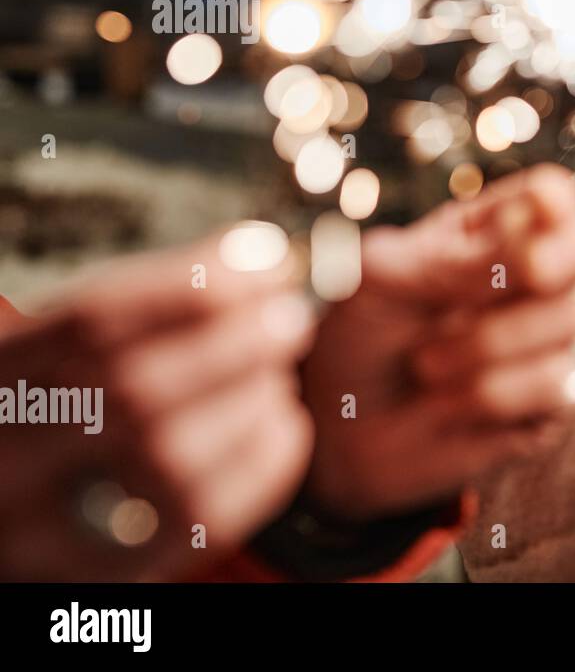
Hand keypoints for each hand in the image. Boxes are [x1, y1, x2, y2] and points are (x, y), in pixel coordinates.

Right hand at [0, 235, 315, 579]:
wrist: (18, 514)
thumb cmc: (65, 407)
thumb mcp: (76, 345)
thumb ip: (155, 302)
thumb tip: (261, 257)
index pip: (93, 321)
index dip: (194, 286)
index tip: (266, 261)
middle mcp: (6, 453)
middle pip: (135, 390)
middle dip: (234, 345)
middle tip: (289, 318)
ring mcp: (46, 525)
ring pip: (171, 459)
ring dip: (250, 404)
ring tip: (276, 375)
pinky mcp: (103, 573)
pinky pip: (201, 518)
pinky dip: (262, 461)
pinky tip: (280, 425)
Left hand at [302, 164, 574, 521]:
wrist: (335, 432)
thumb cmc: (356, 340)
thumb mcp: (384, 280)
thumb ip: (458, 257)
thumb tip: (538, 244)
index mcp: (493, 232)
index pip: (552, 197)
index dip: (559, 203)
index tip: (545, 214)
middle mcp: (533, 279)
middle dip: (569, 255)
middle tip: (535, 271)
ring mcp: (547, 340)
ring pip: (567, 319)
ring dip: (486, 345)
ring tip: (426, 363)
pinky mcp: (551, 403)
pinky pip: (555, 385)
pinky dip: (493, 394)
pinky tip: (450, 404)